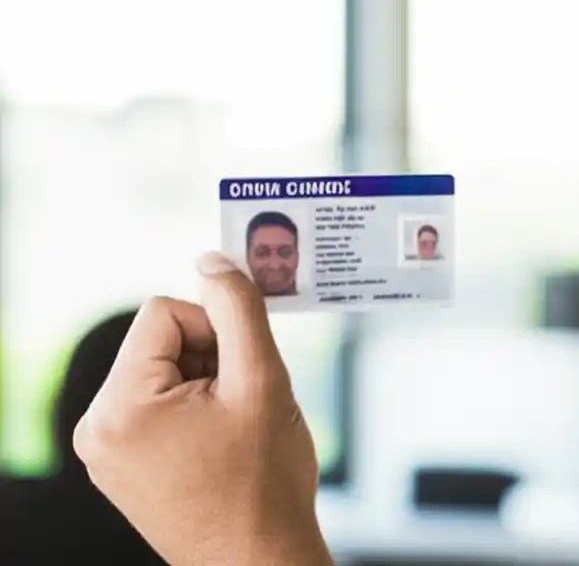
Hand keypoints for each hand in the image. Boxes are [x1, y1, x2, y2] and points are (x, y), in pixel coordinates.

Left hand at [74, 252, 331, 564]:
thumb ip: (238, 310)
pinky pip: (159, 407)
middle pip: (161, 342)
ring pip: (165, 373)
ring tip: (233, 431)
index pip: (164, 313)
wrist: (260, 560)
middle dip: (212, 361)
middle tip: (242, 407)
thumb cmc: (265, 480)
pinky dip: (196, 413)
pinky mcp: (122, 465)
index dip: (217, 330)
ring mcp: (106, 451)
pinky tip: (220, 445)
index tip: (242, 374)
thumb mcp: (261, 381)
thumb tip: (213, 259)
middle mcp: (97, 428)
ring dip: (208, 387)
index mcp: (120, 407)